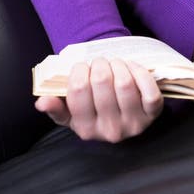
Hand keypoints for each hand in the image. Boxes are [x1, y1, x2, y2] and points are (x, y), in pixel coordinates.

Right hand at [34, 57, 163, 142]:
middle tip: (99, 63)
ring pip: (124, 83)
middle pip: (102, 82)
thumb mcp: (70, 114)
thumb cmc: (93, 111)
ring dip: (118, 65)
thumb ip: (55, 108)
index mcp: (86, 129)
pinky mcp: (152, 115)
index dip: (79, 70)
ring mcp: (133, 124)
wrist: (122, 118)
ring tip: (114, 63)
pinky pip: (149, 90)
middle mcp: (110, 131)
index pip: (78, 91)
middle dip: (99, 64)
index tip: (81, 66)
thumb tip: (41, 102)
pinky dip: (141, 73)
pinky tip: (132, 68)